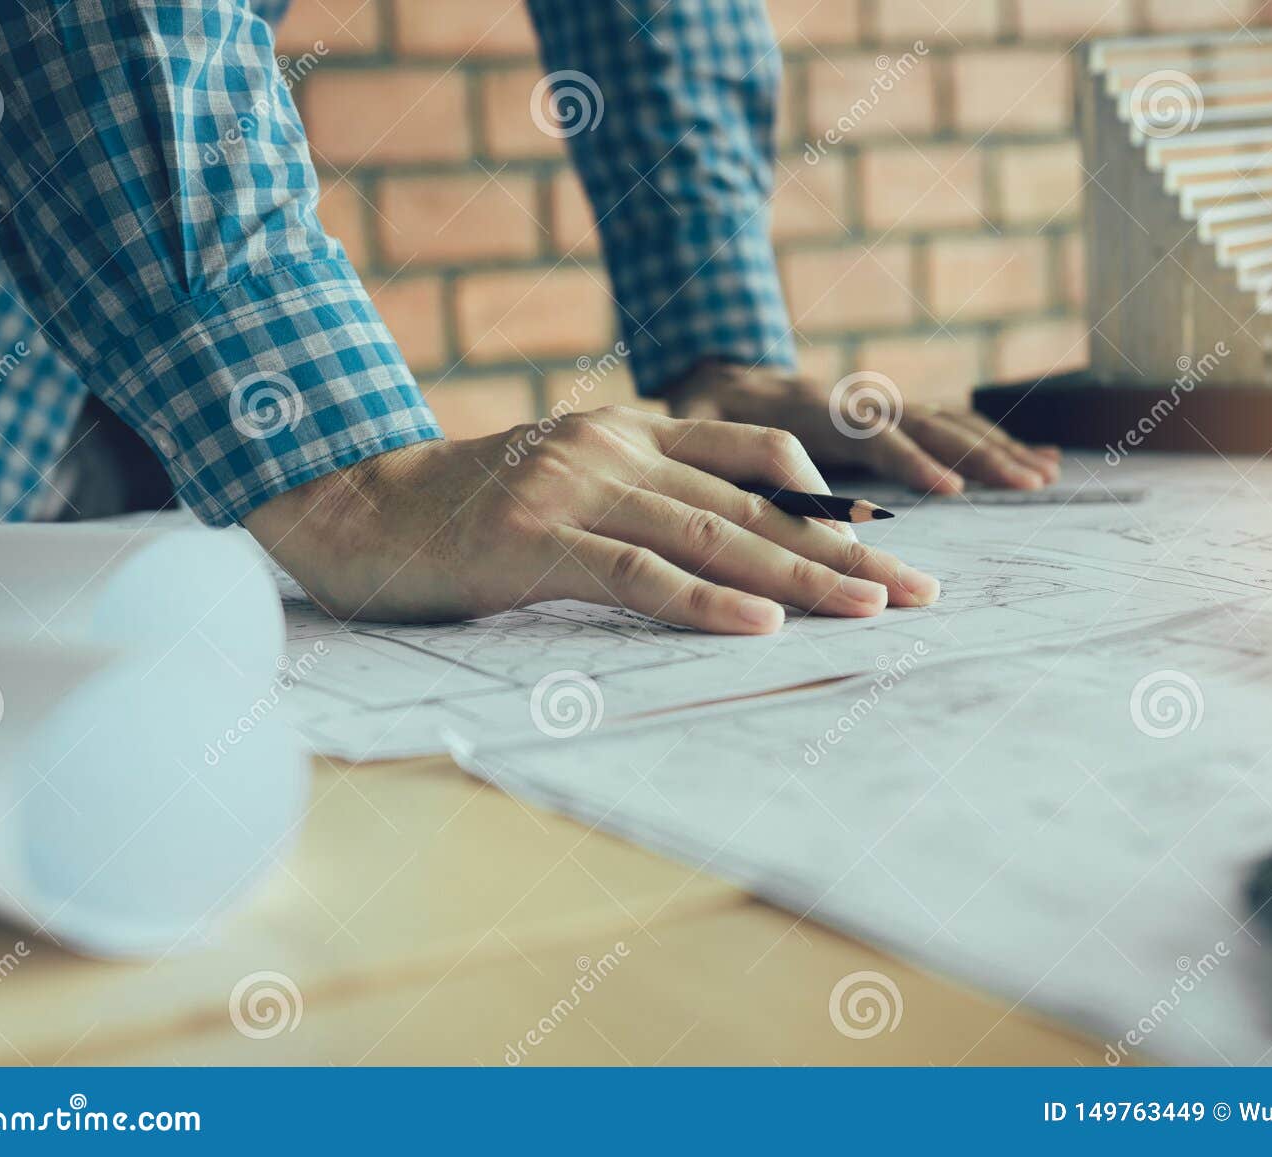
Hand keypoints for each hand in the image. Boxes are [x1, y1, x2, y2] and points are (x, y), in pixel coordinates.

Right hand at [242, 408, 940, 631]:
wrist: (352, 508)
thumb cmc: (468, 515)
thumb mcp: (572, 489)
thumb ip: (645, 504)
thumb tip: (731, 552)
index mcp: (632, 430)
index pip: (758, 459)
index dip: (831, 503)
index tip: (892, 546)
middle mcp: (615, 446)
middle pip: (755, 503)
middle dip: (844, 552)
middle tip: (919, 593)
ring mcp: (574, 488)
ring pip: (711, 535)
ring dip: (800, 576)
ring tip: (872, 610)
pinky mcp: (533, 538)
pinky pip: (636, 573)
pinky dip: (703, 602)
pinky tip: (761, 626)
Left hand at [665, 361, 1060, 493]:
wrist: (715, 371)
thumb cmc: (702, 410)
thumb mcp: (696, 425)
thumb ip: (719, 450)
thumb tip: (741, 489)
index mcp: (811, 405)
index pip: (871, 431)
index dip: (910, 458)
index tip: (950, 490)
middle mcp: (855, 399)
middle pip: (928, 421)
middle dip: (979, 453)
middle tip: (1028, 484)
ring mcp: (878, 404)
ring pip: (947, 420)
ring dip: (997, 447)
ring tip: (1045, 474)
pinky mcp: (890, 416)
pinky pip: (950, 424)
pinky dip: (993, 442)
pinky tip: (1037, 461)